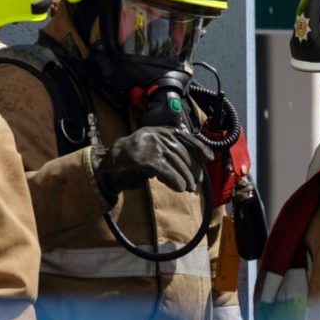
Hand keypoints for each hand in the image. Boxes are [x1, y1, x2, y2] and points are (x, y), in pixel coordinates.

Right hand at [92, 126, 213, 201]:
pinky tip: (179, 188)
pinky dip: (174, 180)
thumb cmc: (136, 158)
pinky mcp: (143, 158)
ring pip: (175, 163)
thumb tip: (195, 167)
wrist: (110, 162)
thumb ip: (173, 153)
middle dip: (191, 170)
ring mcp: (150, 145)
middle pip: (182, 154)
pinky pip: (165, 170)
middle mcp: (157, 134)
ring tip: (188, 189)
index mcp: (162, 130)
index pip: (186, 138)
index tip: (209, 158)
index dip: (199, 148)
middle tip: (195, 184)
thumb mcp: (156, 150)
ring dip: (185, 178)